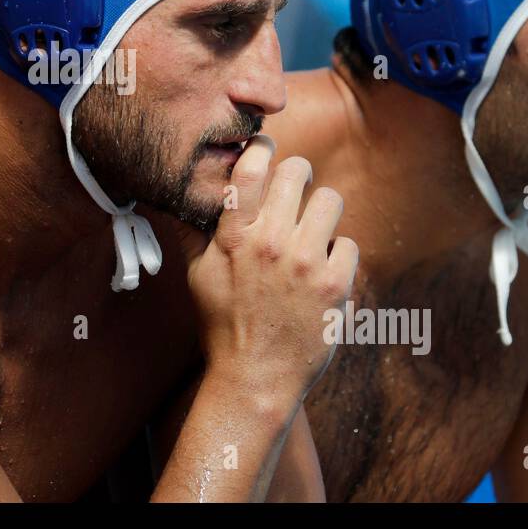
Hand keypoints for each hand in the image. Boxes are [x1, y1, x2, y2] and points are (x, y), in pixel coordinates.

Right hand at [188, 134, 356, 404]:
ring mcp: (307, 263)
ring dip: (322, 212)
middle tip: (295, 188)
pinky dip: (337, 255)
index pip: (252, 167)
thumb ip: (193, 231)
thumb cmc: (223, 325)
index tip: (266, 150)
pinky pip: (348, 244)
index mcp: (235, 237)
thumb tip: (178, 194)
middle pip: (297, 172)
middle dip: (297, 175)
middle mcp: (272, 243)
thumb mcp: (197, 275)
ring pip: (331, 201)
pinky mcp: (336, 285)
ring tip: (312, 231)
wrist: (256, 380)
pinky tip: (321, 273)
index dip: (262, 148)